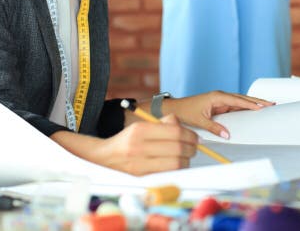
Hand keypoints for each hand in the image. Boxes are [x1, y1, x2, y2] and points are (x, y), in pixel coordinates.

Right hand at [51, 114, 198, 175]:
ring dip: (186, 160)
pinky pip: (167, 172)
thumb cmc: (129, 139)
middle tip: (194, 147)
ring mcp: (140, 163)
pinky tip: (177, 163)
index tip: (194, 137)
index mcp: (141, 130)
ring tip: (186, 156)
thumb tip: (183, 128)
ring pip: (176, 163)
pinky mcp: (141, 175)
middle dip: (192, 148)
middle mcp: (139, 146)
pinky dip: (177, 168)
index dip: (190, 135)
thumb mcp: (143, 124)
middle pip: (178, 148)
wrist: (105, 156)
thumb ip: (164, 123)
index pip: (176, 132)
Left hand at [161, 91, 273, 138]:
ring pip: (240, 101)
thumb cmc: (185, 112)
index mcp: (217, 97)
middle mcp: (221, 96)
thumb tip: (227, 135)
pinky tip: (254, 110)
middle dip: (257, 101)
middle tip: (271, 104)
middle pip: (242, 99)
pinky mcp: (220, 105)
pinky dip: (245, 107)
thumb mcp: (199, 121)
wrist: (175, 108)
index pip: (237, 100)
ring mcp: (221, 100)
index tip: (262, 106)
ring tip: (267, 106)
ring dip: (253, 103)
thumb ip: (214, 128)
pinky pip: (235, 106)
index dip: (250, 104)